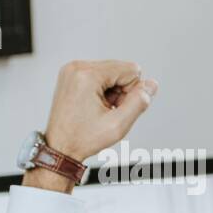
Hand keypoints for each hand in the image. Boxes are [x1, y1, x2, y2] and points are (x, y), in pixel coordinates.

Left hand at [24, 60, 157, 191]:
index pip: (130, 69)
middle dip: (121, 91)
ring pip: (111, 72)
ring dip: (113, 91)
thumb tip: (152, 84)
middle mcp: (76, 67)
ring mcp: (72, 70)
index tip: (117, 107)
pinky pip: (99, 75)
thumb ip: (140, 102)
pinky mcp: (71, 75)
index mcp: (87, 75)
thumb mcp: (118, 124)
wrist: (60, 146)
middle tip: (108, 110)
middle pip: (120, 68)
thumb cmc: (82, 138)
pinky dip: (102, 90)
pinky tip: (95, 105)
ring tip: (101, 109)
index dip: (132, 91)